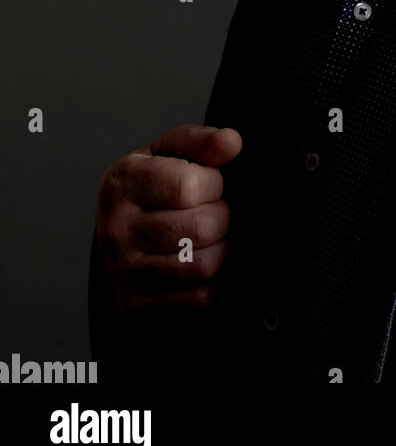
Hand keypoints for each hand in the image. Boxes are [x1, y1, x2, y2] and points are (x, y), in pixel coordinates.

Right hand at [95, 124, 241, 312]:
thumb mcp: (171, 150)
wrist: (121, 228)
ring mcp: (122, 271)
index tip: (208, 182)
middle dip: (222, 216)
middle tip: (213, 210)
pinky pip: (199, 298)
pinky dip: (212, 280)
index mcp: (122, 182)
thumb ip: (202, 141)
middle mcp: (115, 229)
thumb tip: (231, 141)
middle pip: (201, 228)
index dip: (214, 182)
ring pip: (202, 266)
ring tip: (210, 234)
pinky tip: (200, 258)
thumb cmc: (153, 184)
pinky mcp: (135, 304)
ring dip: (221, 249)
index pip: (190, 186)